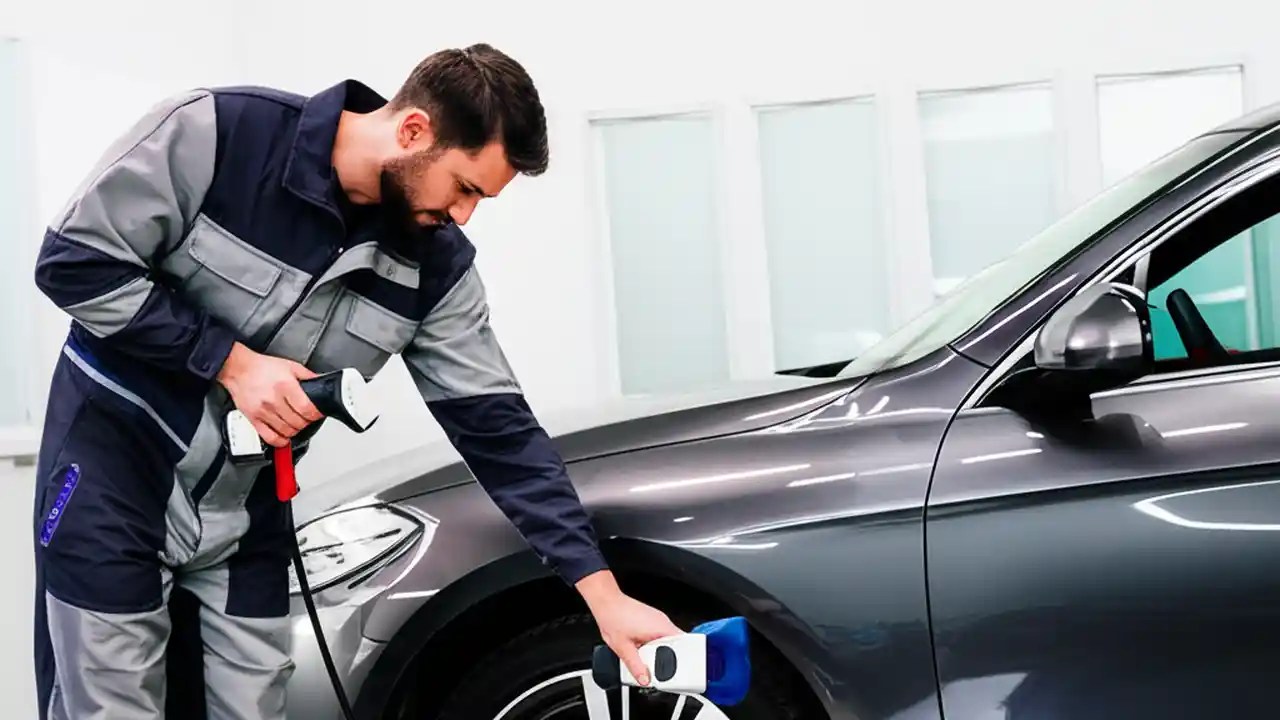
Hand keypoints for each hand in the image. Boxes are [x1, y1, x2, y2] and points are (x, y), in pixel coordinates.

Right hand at [216, 342, 322, 446]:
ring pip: (287, 431)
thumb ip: (308, 376)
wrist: (238, 370)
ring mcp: (263, 411)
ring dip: (295, 430)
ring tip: (296, 423)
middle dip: (307, 421)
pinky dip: (281, 441)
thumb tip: (322, 384)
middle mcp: (273, 400)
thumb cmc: (263, 368)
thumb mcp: (290, 366)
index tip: (317, 413)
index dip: (316, 414)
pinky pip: (270, 438)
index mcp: (285, 386)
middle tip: (306, 417)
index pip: (307, 409)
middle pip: (298, 422)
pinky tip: (284, 436)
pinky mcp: (253, 419)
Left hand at [576, 571, 682, 685]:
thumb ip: (635, 666)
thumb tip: (644, 679)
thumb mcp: (622, 648)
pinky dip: (655, 644)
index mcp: (660, 628)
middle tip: (655, 666)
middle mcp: (663, 622)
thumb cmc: (613, 618)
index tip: (673, 670)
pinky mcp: (653, 619)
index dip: (680, 660)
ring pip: (668, 641)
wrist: (606, 603)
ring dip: (660, 651)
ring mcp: (658, 619)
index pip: (684, 646)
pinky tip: (643, 647)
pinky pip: (661, 635)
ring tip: (646, 655)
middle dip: (668, 658)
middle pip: (676, 645)